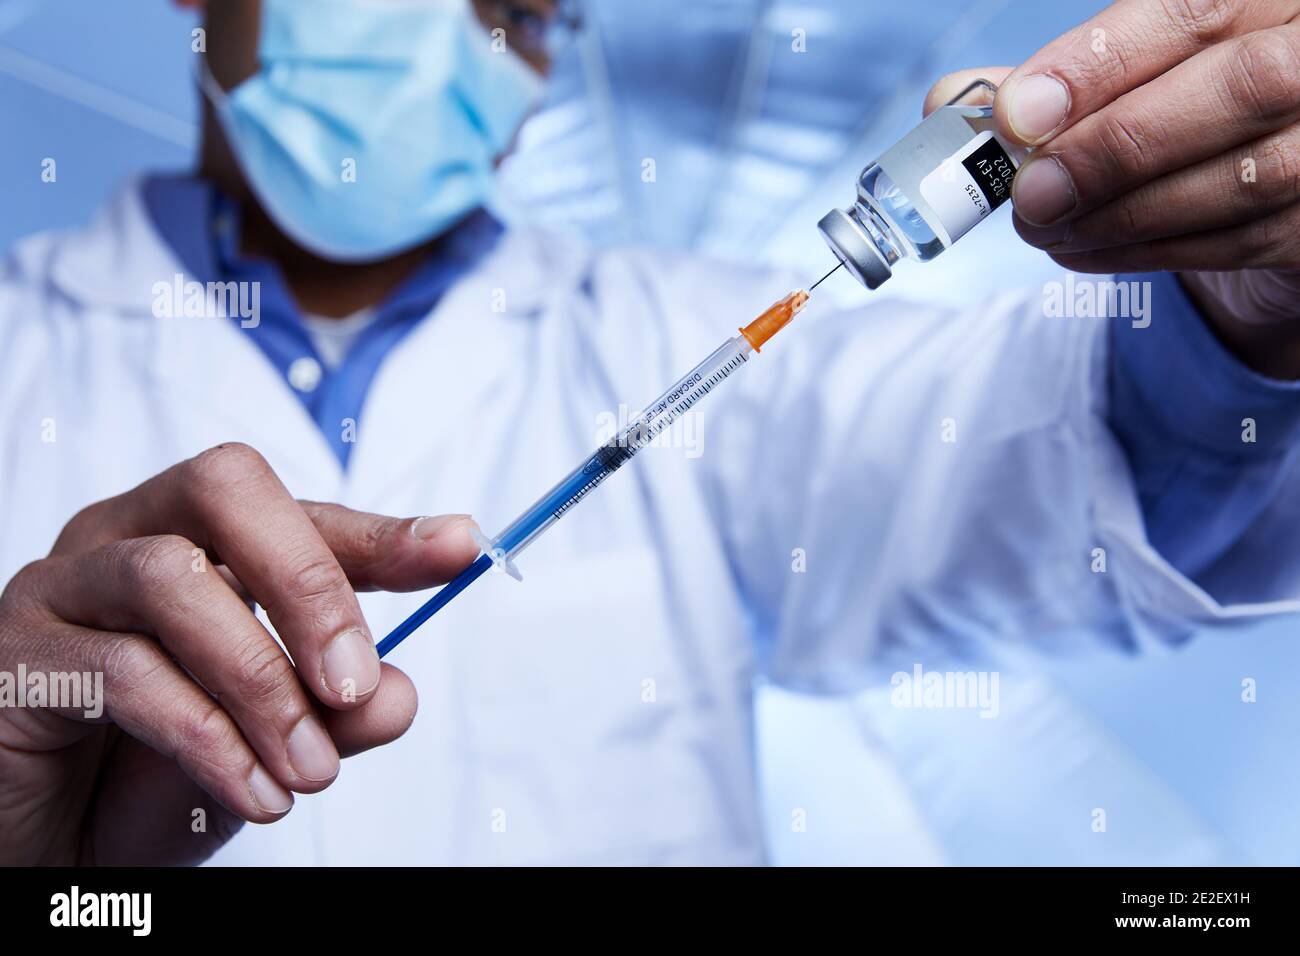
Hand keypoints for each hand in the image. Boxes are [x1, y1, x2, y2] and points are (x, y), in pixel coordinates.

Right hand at [0, 443, 478, 864]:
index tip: (463, 544)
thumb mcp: (272, 742)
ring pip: (177, 580)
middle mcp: (129, 536)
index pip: (300, 511)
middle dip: (311, 583)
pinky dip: (209, 739)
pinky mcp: (17, 652)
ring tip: (310, 771)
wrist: (49, 846)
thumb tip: (395, 693)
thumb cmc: (151, 775)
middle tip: (354, 684)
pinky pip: (126, 672)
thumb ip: (336, 711)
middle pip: (227, 489)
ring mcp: (65, 584)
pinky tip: (256, 794)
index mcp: (199, 540)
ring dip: (263, 683)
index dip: (385, 528)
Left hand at [928, 0, 1299, 376]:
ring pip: (1247, 178)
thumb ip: (1052, 82)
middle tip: (1029, 193)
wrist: (1277, 170)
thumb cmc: (1187, 104)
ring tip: (1042, 227)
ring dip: (1122, 213)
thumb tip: (951, 99)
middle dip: (1117, 146)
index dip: (1103, 61)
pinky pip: (1245, 240)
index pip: (1199, 6)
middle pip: (1245, 86)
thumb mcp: (1128, 75)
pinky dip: (1147, 250)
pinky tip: (1082, 249)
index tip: (1018, 113)